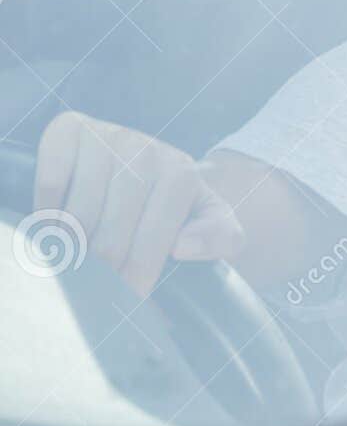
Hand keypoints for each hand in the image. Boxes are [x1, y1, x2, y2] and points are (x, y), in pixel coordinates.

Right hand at [34, 111, 245, 297]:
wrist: (143, 161)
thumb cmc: (174, 202)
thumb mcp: (209, 220)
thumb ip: (220, 237)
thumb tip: (184, 246)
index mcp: (182, 174)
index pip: (155, 236)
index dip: (139, 273)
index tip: (128, 298)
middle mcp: (147, 149)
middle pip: (113, 229)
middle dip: (104, 267)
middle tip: (95, 287)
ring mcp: (108, 135)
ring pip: (80, 210)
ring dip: (71, 246)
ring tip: (72, 264)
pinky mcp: (70, 128)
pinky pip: (51, 181)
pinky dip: (46, 212)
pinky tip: (53, 227)